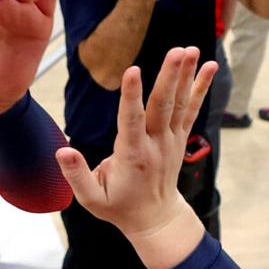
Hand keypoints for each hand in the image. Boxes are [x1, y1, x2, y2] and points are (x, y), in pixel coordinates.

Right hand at [57, 46, 213, 260]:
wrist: (154, 218)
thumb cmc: (118, 206)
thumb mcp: (90, 198)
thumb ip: (76, 174)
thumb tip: (60, 152)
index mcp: (132, 156)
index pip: (131, 122)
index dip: (131, 96)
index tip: (132, 70)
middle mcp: (156, 145)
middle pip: (163, 106)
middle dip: (170, 77)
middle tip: (177, 51)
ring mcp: (171, 140)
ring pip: (179, 103)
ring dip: (186, 76)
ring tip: (191, 50)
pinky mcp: (178, 137)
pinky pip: (191, 108)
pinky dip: (200, 87)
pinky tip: (208, 66)